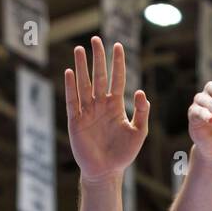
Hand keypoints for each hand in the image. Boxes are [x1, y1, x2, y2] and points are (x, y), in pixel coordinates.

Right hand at [64, 36, 149, 184]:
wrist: (106, 171)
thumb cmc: (123, 153)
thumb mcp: (138, 133)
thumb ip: (142, 113)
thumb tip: (141, 92)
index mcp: (116, 106)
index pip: (117, 80)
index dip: (117, 63)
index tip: (118, 46)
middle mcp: (100, 105)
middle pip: (99, 77)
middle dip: (98, 58)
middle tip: (96, 39)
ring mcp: (87, 111)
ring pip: (84, 84)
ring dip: (81, 67)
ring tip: (79, 49)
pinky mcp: (75, 121)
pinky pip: (72, 101)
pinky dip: (71, 86)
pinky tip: (70, 72)